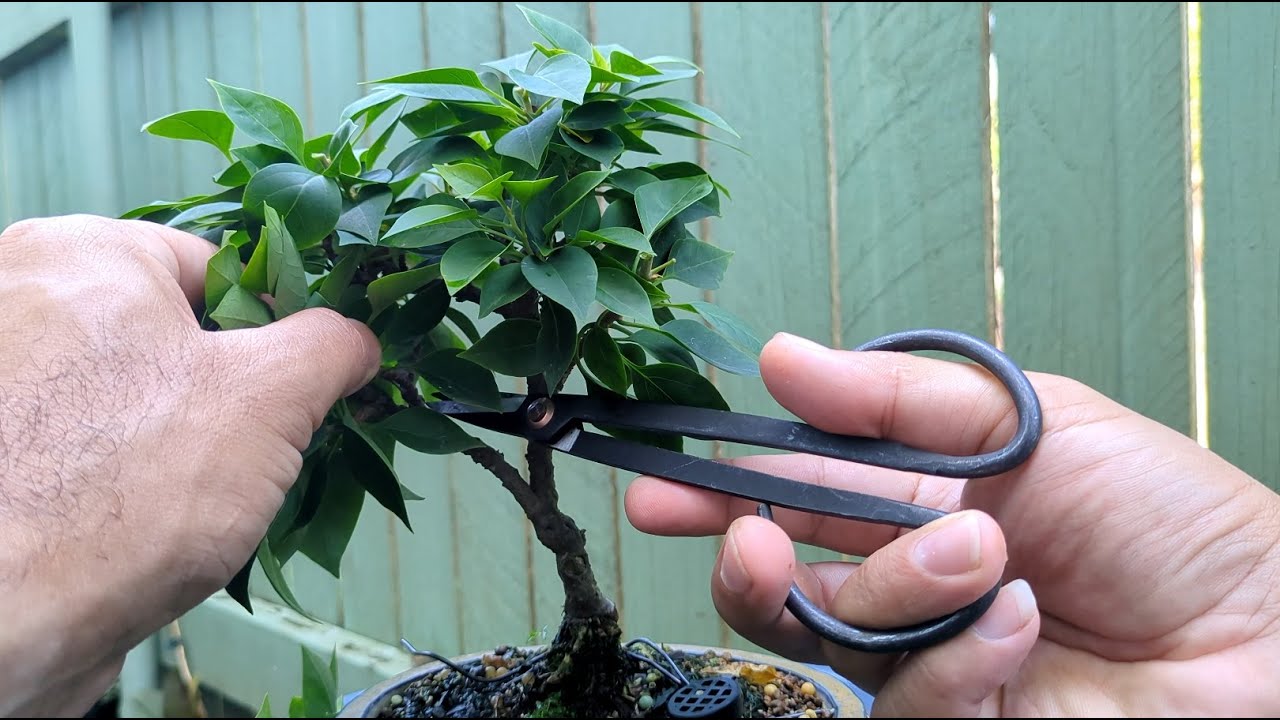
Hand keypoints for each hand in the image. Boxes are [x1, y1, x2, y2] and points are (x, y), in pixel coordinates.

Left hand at [0, 215, 379, 715]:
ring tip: (196, 496)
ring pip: (135, 397)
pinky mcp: (3, 454)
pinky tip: (146, 522)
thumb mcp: (269, 395)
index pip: (217, 269)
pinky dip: (130, 476)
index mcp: (80, 252)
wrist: (11, 617)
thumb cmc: (133, 483)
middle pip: (172, 334)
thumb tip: (356, 339)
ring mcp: (2, 382)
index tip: (297, 390)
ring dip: (184, 441)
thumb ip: (328, 346)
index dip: (274, 330)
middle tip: (249, 451)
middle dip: (226, 394)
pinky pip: (91, 446)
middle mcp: (19, 299)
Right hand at [626, 332, 1279, 716]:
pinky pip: (905, 701)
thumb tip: (776, 359)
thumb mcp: (1027, 420)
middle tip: (748, 541)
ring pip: (836, 636)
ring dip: (896, 586)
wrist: (1267, 628)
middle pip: (784, 582)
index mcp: (921, 501)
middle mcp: (913, 582)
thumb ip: (891, 399)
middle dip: (750, 560)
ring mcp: (934, 660)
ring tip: (984, 554)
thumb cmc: (1169, 517)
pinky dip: (955, 655)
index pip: (795, 494)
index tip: (658, 485)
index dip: (722, 490)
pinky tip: (1017, 620)